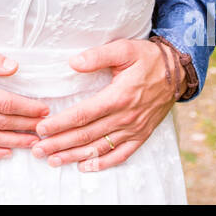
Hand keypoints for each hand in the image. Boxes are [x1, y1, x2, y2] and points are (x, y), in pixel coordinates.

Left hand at [30, 38, 181, 171]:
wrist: (177, 72)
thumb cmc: (147, 58)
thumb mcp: (124, 48)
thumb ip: (98, 55)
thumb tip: (73, 62)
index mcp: (118, 96)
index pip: (83, 114)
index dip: (61, 123)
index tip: (41, 129)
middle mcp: (126, 116)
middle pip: (87, 135)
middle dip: (60, 144)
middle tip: (38, 150)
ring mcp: (134, 128)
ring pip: (100, 147)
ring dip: (75, 156)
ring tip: (53, 161)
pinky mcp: (141, 134)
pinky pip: (122, 154)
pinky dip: (103, 163)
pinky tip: (86, 167)